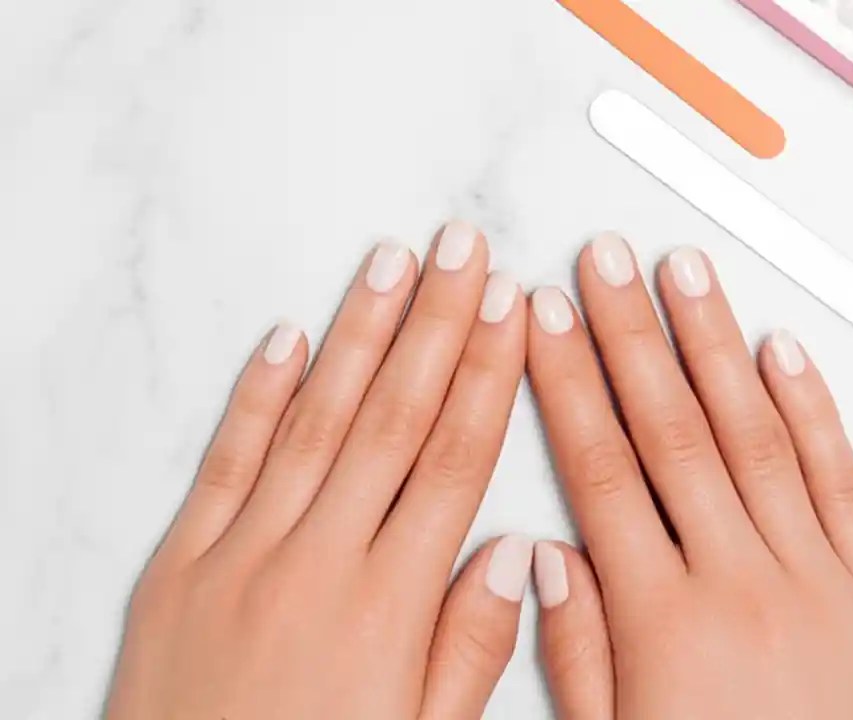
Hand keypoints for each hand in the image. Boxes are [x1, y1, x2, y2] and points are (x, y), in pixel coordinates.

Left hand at [106, 224, 531, 719]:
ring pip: (314, 419)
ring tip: (393, 264)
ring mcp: (242, 556)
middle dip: (438, 324)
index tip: (513, 314)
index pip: (455, 460)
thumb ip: (471, 647)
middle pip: (393, 417)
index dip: (489, 376)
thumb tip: (518, 556)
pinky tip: (290, 337)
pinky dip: (258, 394)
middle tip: (464, 253)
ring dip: (359, 333)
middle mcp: (317, 563)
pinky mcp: (180, 566)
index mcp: (388, 606)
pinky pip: (227, 462)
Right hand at [526, 235, 852, 718]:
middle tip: (604, 259)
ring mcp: (820, 579)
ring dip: (715, 343)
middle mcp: (742, 584)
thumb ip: (579, 654)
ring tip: (683, 272)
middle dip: (631, 335)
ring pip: (757, 435)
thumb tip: (550, 552)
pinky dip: (812, 407)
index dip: (569, 386)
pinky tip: (781, 348)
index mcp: (665, 625)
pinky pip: (843, 479)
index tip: (547, 321)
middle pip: (673, 431)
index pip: (602, 472)